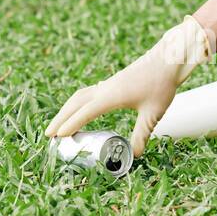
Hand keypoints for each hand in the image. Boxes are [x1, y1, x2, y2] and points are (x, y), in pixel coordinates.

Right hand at [45, 16, 211, 156]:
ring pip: (79, 97)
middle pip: (75, 103)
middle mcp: (105, 89)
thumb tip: (134, 155)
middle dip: (60, 119)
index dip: (70, 125)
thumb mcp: (153, 114)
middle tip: (48, 135)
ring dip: (66, 110)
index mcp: (112, 96)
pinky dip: (77, 104)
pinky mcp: (112, 83)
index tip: (57, 137)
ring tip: (58, 125)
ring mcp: (107, 84)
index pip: (85, 112)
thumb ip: (142, 134)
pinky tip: (78, 111)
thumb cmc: (161, 84)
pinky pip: (87, 93)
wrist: (168, 60)